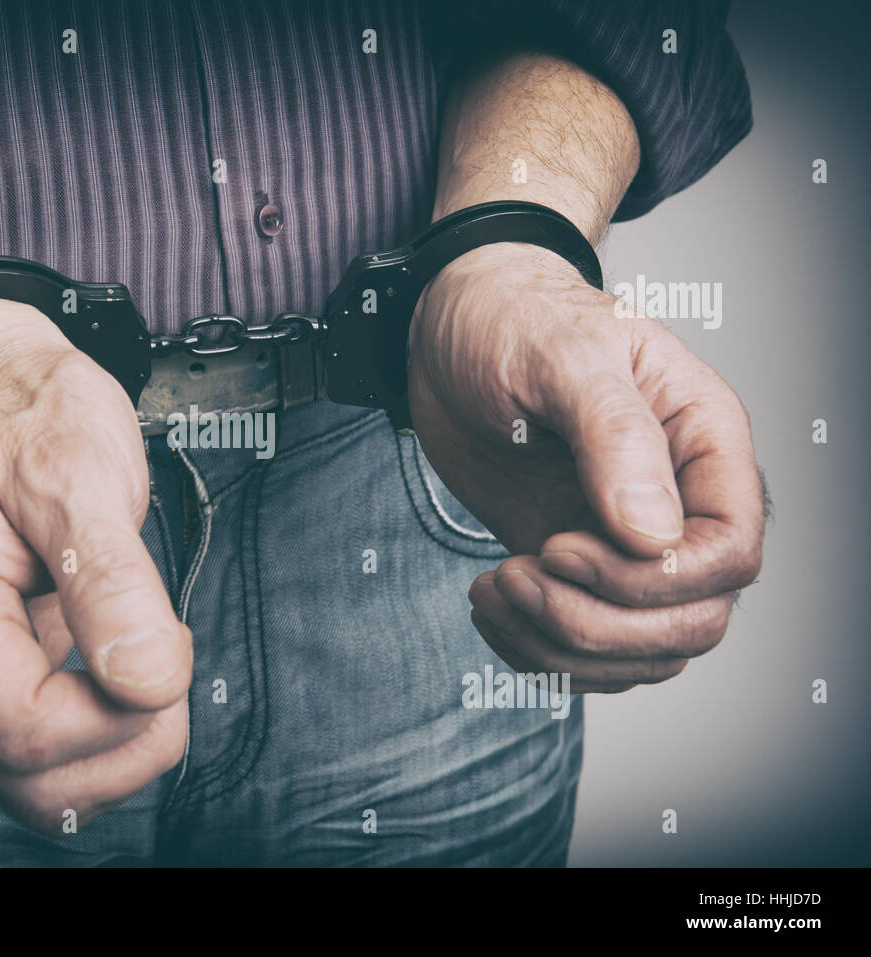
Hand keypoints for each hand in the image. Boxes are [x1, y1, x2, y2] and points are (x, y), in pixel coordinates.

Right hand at [0, 299, 190, 833]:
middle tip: (166, 660)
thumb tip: (147, 677)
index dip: (112, 713)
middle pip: (25, 776)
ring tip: (142, 663)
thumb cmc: (32, 419)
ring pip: (33, 787)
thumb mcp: (84, 473)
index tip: (162, 648)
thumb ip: (114, 579)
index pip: (20, 725)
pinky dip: (98, 739)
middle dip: (123, 742)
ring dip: (114, 751)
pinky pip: (39, 759)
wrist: (1, 397)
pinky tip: (116, 672)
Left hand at [408, 244, 764, 691]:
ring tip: (492, 590)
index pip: (731, 550)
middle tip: (516, 575)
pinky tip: (489, 606)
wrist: (451, 333)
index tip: (561, 545)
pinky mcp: (575, 571)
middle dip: (599, 625)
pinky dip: (536, 652)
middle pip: (692, 620)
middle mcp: (678, 503)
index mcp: (701, 443)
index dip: (654, 577)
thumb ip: (614, 436)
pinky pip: (586, 650)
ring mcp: (626, 545)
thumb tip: (654, 534)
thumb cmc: (514, 319)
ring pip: (642, 651)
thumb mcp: (564, 354)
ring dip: (561, 646)